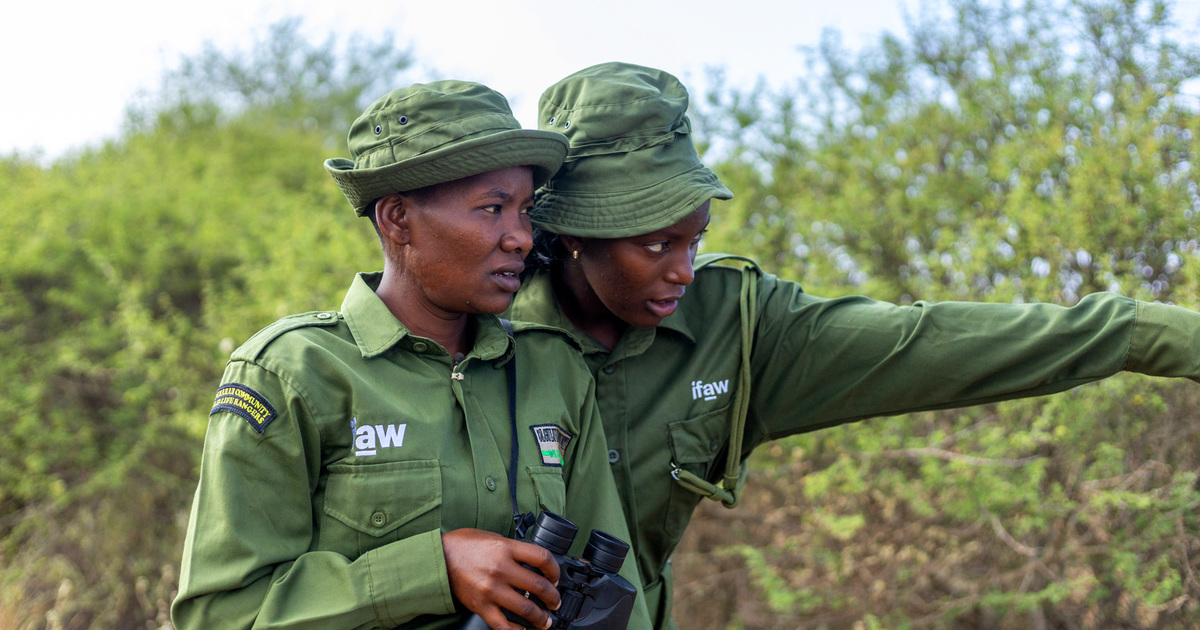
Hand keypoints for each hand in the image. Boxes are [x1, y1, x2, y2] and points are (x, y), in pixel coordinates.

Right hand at [443, 528, 561, 629]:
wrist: (437, 558)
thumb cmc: (463, 545)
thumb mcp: (492, 537)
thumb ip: (513, 549)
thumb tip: (533, 562)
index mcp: (505, 548)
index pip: (542, 558)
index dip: (555, 570)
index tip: (555, 577)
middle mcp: (500, 569)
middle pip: (538, 585)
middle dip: (552, 597)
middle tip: (555, 602)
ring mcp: (491, 589)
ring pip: (525, 609)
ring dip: (540, 617)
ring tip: (545, 620)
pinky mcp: (481, 605)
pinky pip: (503, 624)